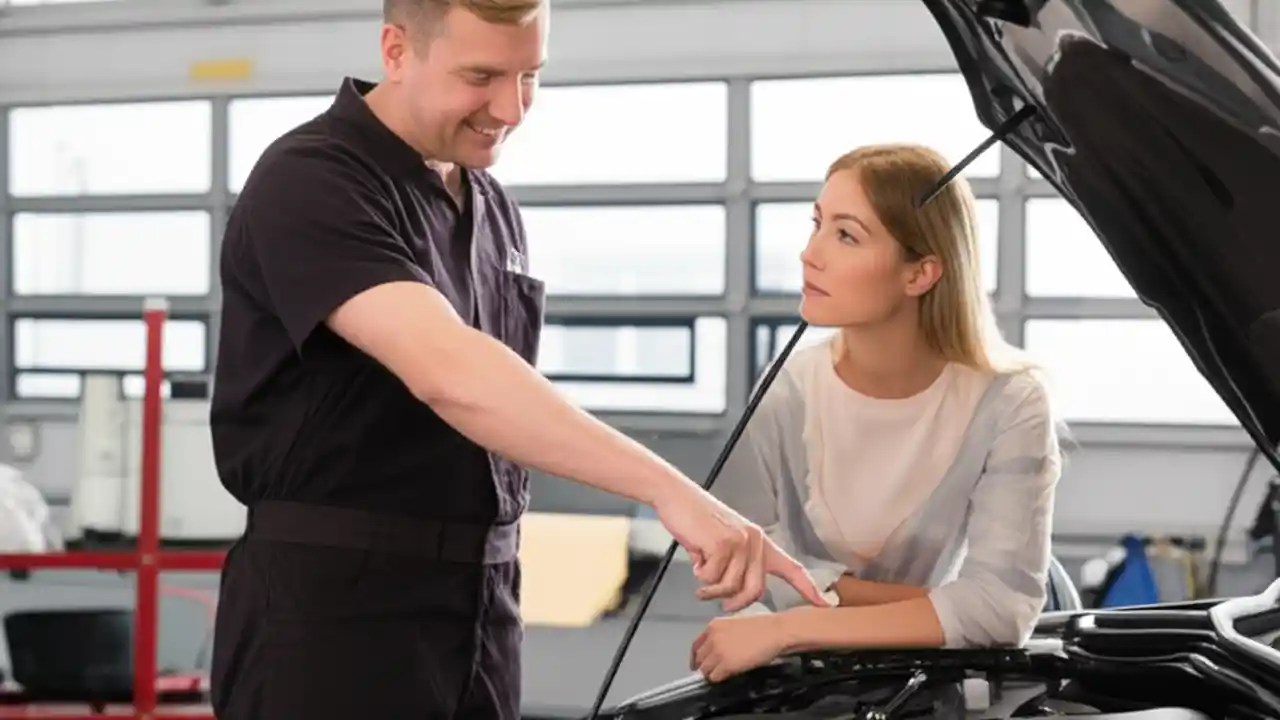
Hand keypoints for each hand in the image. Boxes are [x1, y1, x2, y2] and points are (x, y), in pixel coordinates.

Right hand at [653, 481, 828, 612]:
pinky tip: (696, 558)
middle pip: (755, 590)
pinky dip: (700, 576)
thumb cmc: (696, 520)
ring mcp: (740, 541)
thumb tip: (730, 593)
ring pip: (731, 587)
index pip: (792, 567)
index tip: (825, 605)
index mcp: (760, 540)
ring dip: (711, 589)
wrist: (676, 496)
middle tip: (722, 605)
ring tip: (700, 577)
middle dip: (736, 603)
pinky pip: (712, 579)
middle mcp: (755, 540)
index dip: (809, 588)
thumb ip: (733, 565)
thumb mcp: (722, 542)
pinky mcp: (722, 544)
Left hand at [690, 614, 788, 681]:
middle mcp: (712, 638)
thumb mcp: (734, 625)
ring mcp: (717, 652)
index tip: (698, 664)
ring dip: (711, 674)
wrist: (774, 632)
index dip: (696, 657)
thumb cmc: (761, 628)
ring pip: (705, 670)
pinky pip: (714, 677)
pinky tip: (727, 676)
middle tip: (712, 672)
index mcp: (713, 626)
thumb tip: (716, 650)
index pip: (696, 645)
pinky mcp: (725, 665)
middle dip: (704, 666)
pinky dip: (718, 679)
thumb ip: (721, 636)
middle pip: (699, 659)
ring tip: (721, 674)